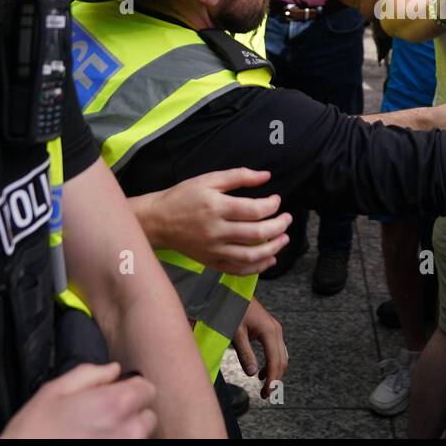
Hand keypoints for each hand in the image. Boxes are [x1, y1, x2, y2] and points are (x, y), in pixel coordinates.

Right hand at [0, 362, 157, 437]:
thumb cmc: (34, 432)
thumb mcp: (54, 391)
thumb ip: (89, 374)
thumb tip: (112, 370)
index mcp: (116, 403)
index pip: (147, 389)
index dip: (131, 388)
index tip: (116, 394)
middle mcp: (129, 429)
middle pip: (147, 416)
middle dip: (130, 413)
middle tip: (103, 417)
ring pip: (138, 437)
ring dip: (124, 433)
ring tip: (96, 433)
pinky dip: (117, 444)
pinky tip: (94, 442)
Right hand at [149, 167, 290, 275]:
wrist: (157, 221)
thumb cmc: (183, 197)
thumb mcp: (209, 179)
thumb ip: (239, 176)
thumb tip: (266, 175)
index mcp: (216, 207)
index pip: (254, 210)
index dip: (272, 205)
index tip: (277, 200)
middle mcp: (216, 231)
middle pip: (256, 234)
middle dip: (279, 226)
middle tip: (287, 219)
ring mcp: (213, 250)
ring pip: (250, 255)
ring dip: (273, 248)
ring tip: (284, 239)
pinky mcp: (210, 262)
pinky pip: (237, 270)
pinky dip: (256, 267)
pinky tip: (268, 259)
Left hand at [232, 298, 287, 398]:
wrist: (233, 291)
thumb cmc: (233, 308)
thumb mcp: (236, 332)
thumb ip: (245, 353)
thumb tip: (253, 374)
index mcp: (269, 331)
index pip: (275, 362)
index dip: (272, 380)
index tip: (266, 394)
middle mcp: (276, 331)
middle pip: (282, 361)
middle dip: (276, 379)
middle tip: (265, 395)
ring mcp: (275, 329)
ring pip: (281, 356)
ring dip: (275, 372)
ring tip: (264, 387)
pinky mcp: (271, 329)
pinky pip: (276, 350)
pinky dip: (272, 363)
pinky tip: (262, 372)